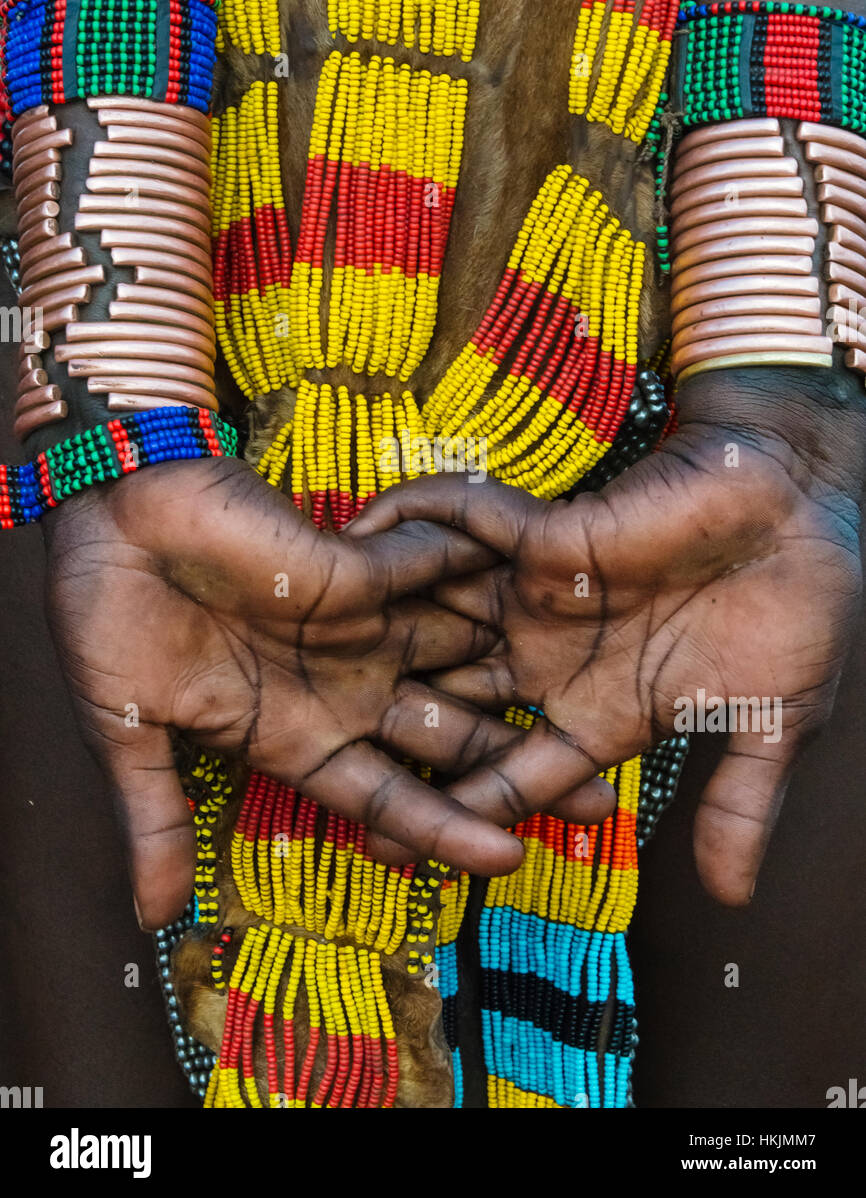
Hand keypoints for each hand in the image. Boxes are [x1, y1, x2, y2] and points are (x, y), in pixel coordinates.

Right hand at [43, 456, 612, 926]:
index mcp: (297, 735)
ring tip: (600, 692)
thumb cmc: (106, 624)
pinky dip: (477, 575)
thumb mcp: (130, 734)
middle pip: (449, 736)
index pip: (388, 796)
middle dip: (520, 767)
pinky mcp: (355, 558)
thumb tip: (152, 917)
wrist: (101, 519)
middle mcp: (342, 684)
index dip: (445, 829)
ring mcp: (357, 621)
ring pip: (458, 654)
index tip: (510, 861)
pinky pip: (428, 569)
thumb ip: (155, 818)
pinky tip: (542, 586)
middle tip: (603, 797)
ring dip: (521, 670)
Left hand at [347, 370, 865, 903]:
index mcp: (603, 712)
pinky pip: (465, 525)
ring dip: (380, 631)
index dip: (463, 815)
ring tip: (298, 648)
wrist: (809, 506)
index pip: (515, 775)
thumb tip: (729, 898)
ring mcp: (543, 595)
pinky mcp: (546, 531)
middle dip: (400, 741)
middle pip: (458, 709)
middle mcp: (556, 658)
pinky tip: (356, 532)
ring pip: (444, 619)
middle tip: (326, 775)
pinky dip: (415, 523)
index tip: (405, 857)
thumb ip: (739, 802)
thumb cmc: (800, 611)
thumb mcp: (775, 723)